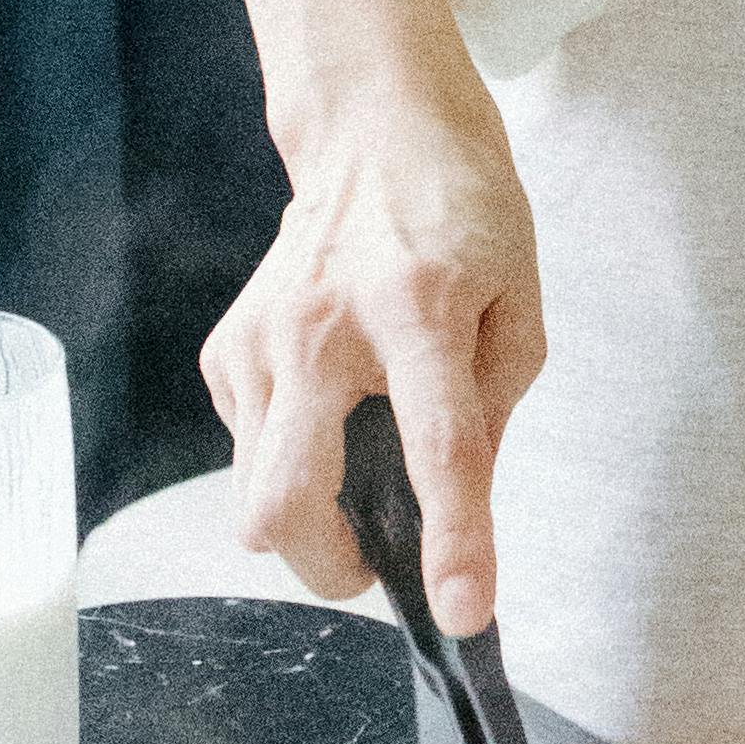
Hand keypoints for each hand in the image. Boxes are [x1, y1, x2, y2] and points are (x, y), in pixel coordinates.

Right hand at [204, 61, 542, 631]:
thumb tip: (457, 510)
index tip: (463, 612)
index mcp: (422, 309)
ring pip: (255, 492)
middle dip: (328, 564)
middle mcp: (324, 326)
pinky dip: (286, 462)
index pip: (440, 447)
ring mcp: (261, 336)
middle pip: (290, 497)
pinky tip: (327, 413)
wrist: (376, 131)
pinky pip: (247, 450)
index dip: (455, 541)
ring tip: (358, 473)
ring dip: (307, 518)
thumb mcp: (517, 304)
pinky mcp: (227, 348)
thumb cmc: (461, 214)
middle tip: (375, 563)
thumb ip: (493, 411)